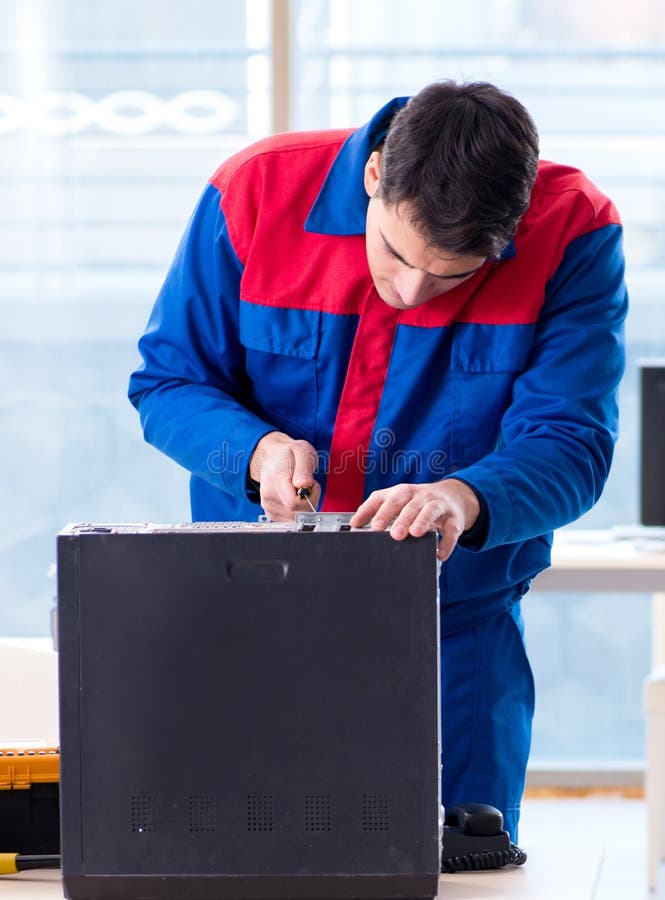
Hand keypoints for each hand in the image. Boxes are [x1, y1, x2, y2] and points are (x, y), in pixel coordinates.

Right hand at [249, 431, 320, 520]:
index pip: (294, 503)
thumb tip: (304, 484)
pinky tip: (295, 497)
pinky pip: (291, 520)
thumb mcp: (301, 451)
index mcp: (275, 480)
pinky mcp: (271, 514)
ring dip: (304, 506)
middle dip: (309, 501)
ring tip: (300, 489)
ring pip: (295, 518)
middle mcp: (268, 496)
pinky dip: (298, 511)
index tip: (310, 484)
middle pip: (297, 513)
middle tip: (308, 484)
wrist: (272, 457)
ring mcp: (269, 506)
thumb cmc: (289, 454)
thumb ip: (304, 468)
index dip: (309, 497)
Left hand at [349, 479, 479, 560]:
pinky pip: (451, 530)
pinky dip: (447, 542)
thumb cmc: (417, 501)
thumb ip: (374, 508)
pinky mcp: (453, 518)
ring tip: (415, 533)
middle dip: (401, 518)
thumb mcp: (396, 499)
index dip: (377, 511)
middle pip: (409, 505)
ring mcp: (438, 505)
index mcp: (402, 492)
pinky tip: (439, 554)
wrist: (452, 496)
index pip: (387, 499)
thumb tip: (354, 524)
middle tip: (394, 533)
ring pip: (430, 511)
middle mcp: (420, 496)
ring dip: (422, 521)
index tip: (367, 526)